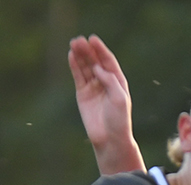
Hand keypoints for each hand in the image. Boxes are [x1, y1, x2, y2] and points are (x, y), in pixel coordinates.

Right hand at [69, 35, 133, 151]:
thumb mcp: (119, 97)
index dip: (101, 49)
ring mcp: (93, 87)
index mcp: (117, 81)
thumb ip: (109, 80)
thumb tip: (97, 67)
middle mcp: (105, 81)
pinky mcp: (83, 95)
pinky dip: (75, 67)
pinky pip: (78, 77)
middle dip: (88, 50)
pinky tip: (71, 56)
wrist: (110, 139)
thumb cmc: (119, 119)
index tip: (93, 39)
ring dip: (80, 56)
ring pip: (85, 68)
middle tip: (79, 40)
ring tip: (73, 44)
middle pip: (95, 61)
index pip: (108, 61)